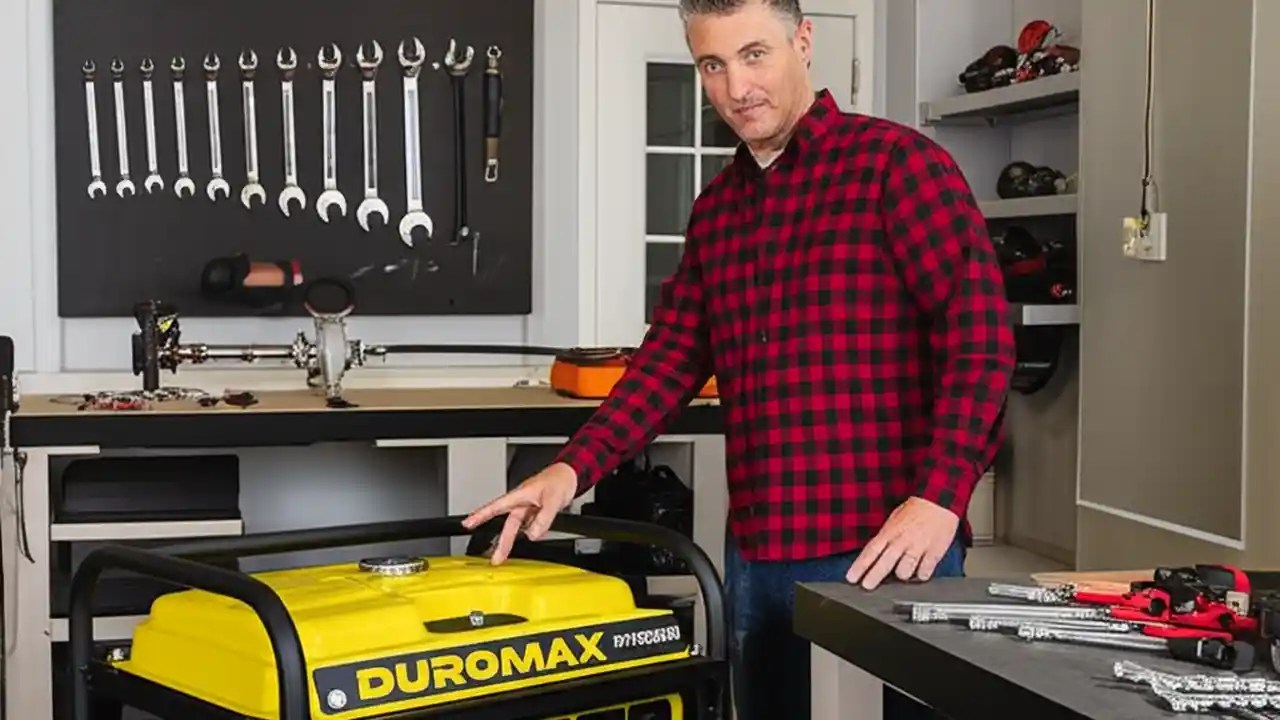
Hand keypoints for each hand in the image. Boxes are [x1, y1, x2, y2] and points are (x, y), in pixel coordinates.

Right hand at [461, 462, 578, 564]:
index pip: (496, 507)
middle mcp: (522, 502)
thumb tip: (533, 533)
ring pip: (519, 527)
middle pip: (508, 525)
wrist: (571, 474)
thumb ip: (543, 518)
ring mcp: (529, 507)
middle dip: (501, 542)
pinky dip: (530, 533)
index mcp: (520, 495)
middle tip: (495, 558)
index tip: (467, 523)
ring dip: (514, 539)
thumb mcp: (552, 499)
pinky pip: (530, 526)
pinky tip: (532, 537)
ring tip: (506, 553)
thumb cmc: (559, 479)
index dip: (480, 515)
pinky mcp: (537, 511)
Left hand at [845, 497, 959, 589]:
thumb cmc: (915, 510)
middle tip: (867, 586)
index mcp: (890, 532)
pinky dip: (921, 575)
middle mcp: (902, 541)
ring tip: (903, 571)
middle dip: (874, 576)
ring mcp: (918, 547)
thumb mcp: (894, 520)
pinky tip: (921, 571)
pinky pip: (924, 572)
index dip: (860, 566)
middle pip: (884, 563)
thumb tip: (875, 555)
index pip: (871, 551)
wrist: (938, 502)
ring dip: (902, 575)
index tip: (852, 578)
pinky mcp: (934, 553)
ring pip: (904, 571)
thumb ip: (885, 538)